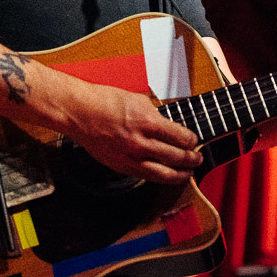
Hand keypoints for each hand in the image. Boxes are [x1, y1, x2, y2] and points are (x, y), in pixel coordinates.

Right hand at [63, 83, 202, 184]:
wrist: (79, 112)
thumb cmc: (104, 101)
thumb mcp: (138, 100)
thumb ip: (156, 115)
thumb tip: (169, 125)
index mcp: (147, 122)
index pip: (180, 137)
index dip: (192, 140)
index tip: (194, 140)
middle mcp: (140, 142)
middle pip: (176, 157)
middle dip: (192, 159)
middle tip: (197, 158)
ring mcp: (130, 157)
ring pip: (164, 174)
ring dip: (180, 174)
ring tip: (188, 172)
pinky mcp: (120, 167)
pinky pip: (146, 177)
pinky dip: (160, 177)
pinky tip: (166, 175)